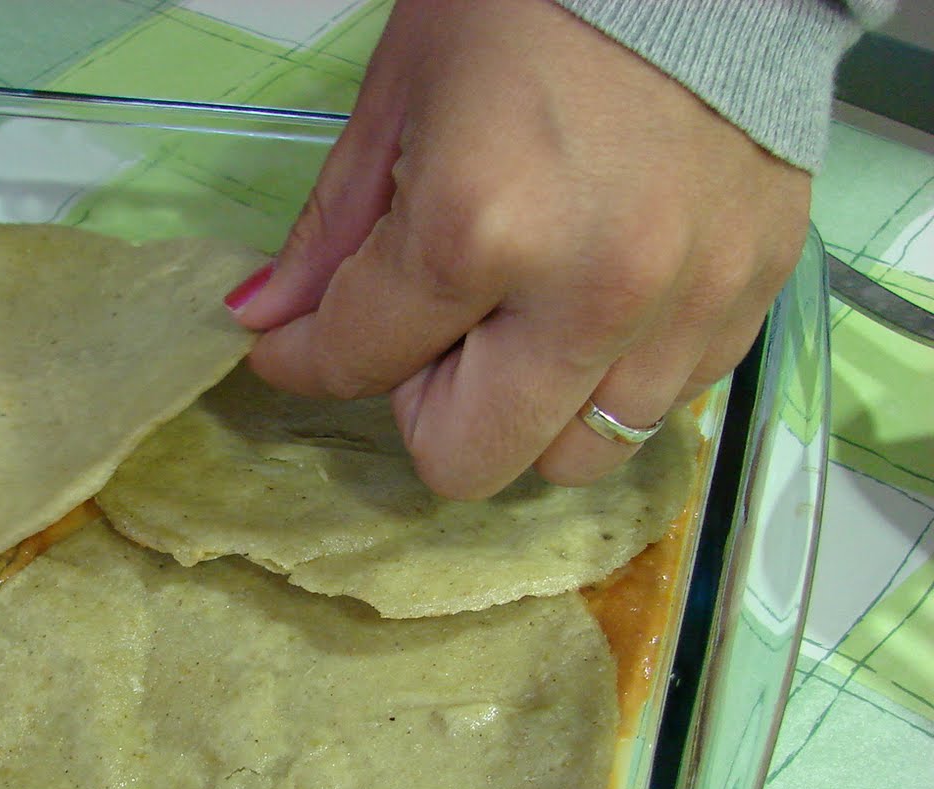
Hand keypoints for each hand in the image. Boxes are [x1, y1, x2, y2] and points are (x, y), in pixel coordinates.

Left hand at [227, 0, 810, 498]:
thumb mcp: (399, 94)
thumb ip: (331, 231)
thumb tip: (266, 320)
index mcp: (479, 228)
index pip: (356, 364)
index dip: (304, 358)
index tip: (297, 343)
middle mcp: (588, 295)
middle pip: (471, 461)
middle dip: (424, 404)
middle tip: (430, 325)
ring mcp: (686, 302)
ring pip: (575, 454)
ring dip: (525, 404)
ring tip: (522, 311)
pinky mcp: (756, 290)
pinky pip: (663, 403)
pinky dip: (613, 373)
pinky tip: (596, 293)